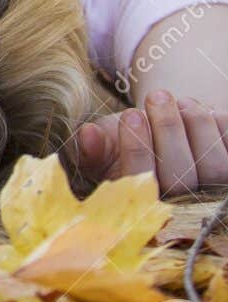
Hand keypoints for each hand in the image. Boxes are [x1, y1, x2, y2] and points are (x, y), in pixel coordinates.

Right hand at [72, 91, 227, 194]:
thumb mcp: (102, 146)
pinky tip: (196, 109)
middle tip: (156, 96)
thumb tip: (87, 135)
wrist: (157, 141)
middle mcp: (179, 205)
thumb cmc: (122, 146)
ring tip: (178, 101)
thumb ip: (90, 147)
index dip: (137, 150)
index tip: (130, 114)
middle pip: (182, 177)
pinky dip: (218, 122)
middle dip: (169, 130)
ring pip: (215, 166)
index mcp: (139, 203)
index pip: (142, 185)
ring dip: (196, 124)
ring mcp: (213, 192)